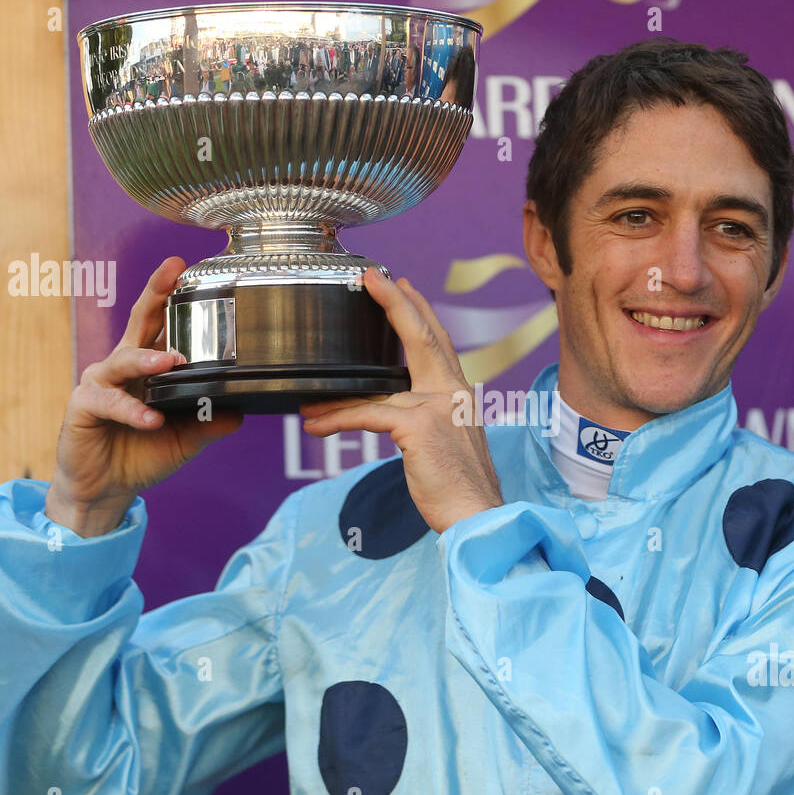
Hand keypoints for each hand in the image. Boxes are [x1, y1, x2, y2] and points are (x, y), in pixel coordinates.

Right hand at [45, 257, 243, 536]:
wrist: (107, 489)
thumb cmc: (142, 454)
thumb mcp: (185, 437)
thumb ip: (209, 422)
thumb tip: (242, 411)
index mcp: (146, 366)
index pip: (159, 324)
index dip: (168, 295)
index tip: (184, 268)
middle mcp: (122, 367)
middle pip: (138, 323)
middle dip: (154, 295)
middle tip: (172, 274)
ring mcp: (100, 384)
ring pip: (123, 361)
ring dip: (148, 360)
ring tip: (171, 362)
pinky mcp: (83, 407)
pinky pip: (109, 403)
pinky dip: (132, 410)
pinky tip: (151, 419)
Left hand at [299, 268, 503, 532]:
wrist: (480, 516)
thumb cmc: (462, 489)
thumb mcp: (449, 444)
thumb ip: (430, 422)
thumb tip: (400, 418)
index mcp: (460, 394)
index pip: (438, 342)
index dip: (419, 310)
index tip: (402, 284)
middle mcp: (453, 393)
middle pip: (422, 337)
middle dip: (396, 303)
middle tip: (373, 278)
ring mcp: (437, 408)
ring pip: (380, 385)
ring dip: (339, 390)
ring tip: (313, 382)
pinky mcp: (419, 429)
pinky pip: (368, 415)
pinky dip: (338, 419)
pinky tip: (316, 423)